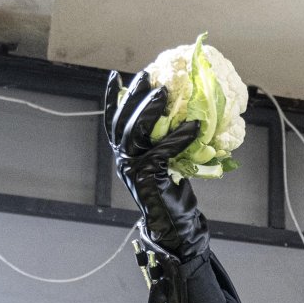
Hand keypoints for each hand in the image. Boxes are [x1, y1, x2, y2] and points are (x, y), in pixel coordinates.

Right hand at [103, 70, 207, 257]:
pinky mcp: (146, 178)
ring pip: (134, 132)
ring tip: (164, 92)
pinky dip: (179, 137)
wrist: (176, 226)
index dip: (110, 99)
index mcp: (124, 155)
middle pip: (121, 122)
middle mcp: (123, 161)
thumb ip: (163, 142)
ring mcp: (132, 169)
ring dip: (150, 110)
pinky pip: (162, 150)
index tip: (115, 77)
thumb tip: (181, 113)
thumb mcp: (166, 162)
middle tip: (145, 77)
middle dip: (132, 97)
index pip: (112, 122)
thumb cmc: (174, 194)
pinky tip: (193, 127)